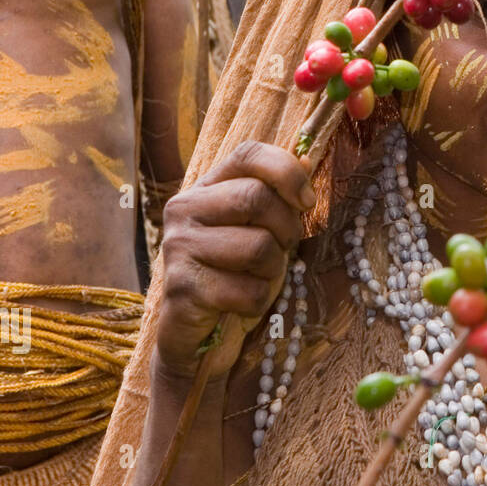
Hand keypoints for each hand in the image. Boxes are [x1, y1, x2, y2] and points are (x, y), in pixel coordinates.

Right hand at [154, 141, 315, 379]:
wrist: (195, 332)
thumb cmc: (236, 272)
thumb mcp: (263, 228)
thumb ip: (280, 196)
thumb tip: (308, 158)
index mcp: (207, 186)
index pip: (250, 154)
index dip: (288, 172)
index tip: (306, 201)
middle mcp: (184, 208)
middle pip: (256, 198)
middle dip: (285, 229)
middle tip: (283, 249)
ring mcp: (178, 247)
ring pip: (257, 247)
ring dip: (273, 270)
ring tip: (256, 277)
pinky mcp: (182, 287)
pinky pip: (248, 290)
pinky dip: (258, 301)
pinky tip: (240, 303)